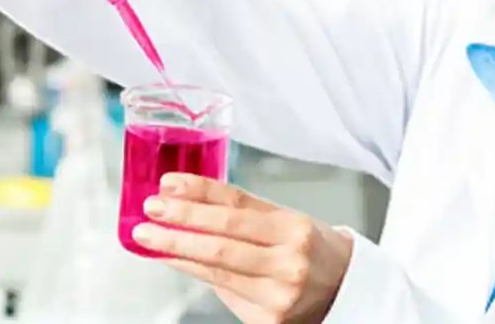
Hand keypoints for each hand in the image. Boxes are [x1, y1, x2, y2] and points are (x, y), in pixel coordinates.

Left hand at [134, 173, 353, 323]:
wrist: (345, 290)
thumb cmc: (312, 249)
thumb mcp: (286, 220)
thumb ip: (242, 214)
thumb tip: (187, 206)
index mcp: (294, 228)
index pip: (237, 205)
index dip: (199, 193)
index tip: (169, 184)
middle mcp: (289, 261)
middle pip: (223, 237)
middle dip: (180, 222)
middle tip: (151, 210)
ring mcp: (278, 294)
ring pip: (217, 267)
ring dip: (176, 249)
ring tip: (150, 237)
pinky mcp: (267, 319)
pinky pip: (222, 291)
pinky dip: (195, 272)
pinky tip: (175, 260)